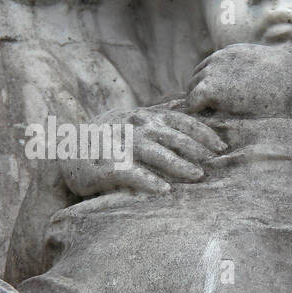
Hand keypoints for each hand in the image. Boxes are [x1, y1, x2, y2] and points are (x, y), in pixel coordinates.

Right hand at [60, 105, 225, 195]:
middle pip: (172, 137)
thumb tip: (185, 102)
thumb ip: (159, 112)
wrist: (70, 149)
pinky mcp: (107, 166)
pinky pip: (131, 173)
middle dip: (196, 150)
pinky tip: (164, 190)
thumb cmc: (109, 136)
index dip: (203, 133)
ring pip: (154, 153)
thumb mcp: (133, 118)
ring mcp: (121, 145)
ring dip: (178, 164)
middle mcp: (136, 128)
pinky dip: (148, 181)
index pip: (180, 121)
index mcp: (146, 117)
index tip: (221, 146)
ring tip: (197, 176)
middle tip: (214, 163)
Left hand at [185, 42, 291, 116]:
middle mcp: (219, 58)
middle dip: (201, 94)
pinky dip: (197, 113)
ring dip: (199, 105)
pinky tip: (210, 123)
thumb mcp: (271, 63)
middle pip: (196, 77)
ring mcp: (213, 73)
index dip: (210, 84)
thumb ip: (254, 67)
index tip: (215, 100)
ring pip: (192, 90)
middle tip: (208, 114)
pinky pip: (192, 103)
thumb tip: (257, 79)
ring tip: (210, 121)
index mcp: (232, 51)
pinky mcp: (211, 89)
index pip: (208, 66)